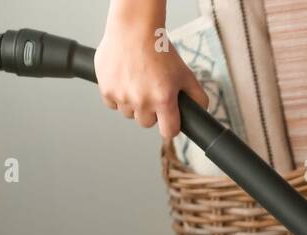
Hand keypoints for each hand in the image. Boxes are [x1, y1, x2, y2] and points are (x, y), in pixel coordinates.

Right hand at [95, 11, 206, 139]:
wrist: (134, 29)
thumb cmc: (159, 49)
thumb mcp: (186, 74)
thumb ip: (198, 97)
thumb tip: (201, 112)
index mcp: (163, 100)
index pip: (168, 132)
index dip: (170, 127)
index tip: (169, 121)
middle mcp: (141, 101)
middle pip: (146, 123)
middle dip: (151, 113)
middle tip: (152, 94)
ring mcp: (122, 96)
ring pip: (128, 114)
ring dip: (133, 104)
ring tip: (138, 84)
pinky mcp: (106, 89)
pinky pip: (112, 104)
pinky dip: (117, 96)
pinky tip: (124, 82)